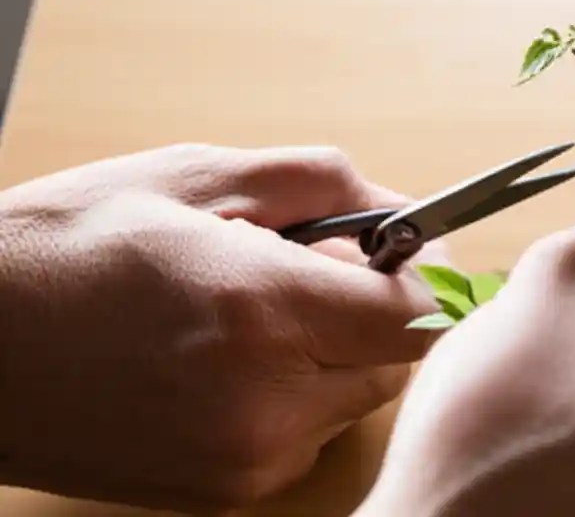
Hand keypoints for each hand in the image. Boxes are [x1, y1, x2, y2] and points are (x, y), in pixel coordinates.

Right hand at [0, 143, 445, 510]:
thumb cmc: (66, 248)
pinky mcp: (223, 493)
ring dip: (332, 356)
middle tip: (308, 269)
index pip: (418, 312)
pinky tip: (226, 361)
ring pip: (352, 402)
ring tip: (250, 312)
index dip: (421, 273)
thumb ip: (321, 183)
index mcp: (262, 311)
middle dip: (372, 312)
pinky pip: (305, 439)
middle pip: (395, 362)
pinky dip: (292, 398)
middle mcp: (265, 401)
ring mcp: (244, 460)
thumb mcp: (196, 176)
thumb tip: (401, 209)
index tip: (400, 250)